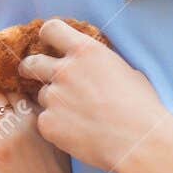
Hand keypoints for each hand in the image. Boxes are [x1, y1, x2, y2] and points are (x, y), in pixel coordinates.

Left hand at [20, 19, 171, 172]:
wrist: (139, 142)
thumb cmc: (142, 108)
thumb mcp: (126, 71)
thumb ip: (99, 64)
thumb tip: (94, 66)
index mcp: (86, 51)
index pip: (52, 29)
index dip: (48, 36)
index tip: (48, 44)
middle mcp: (65, 70)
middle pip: (32, 63)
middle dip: (30, 68)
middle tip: (32, 74)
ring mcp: (54, 97)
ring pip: (42, 95)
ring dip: (53, 103)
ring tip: (79, 117)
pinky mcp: (48, 123)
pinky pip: (45, 121)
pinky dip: (56, 127)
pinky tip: (78, 134)